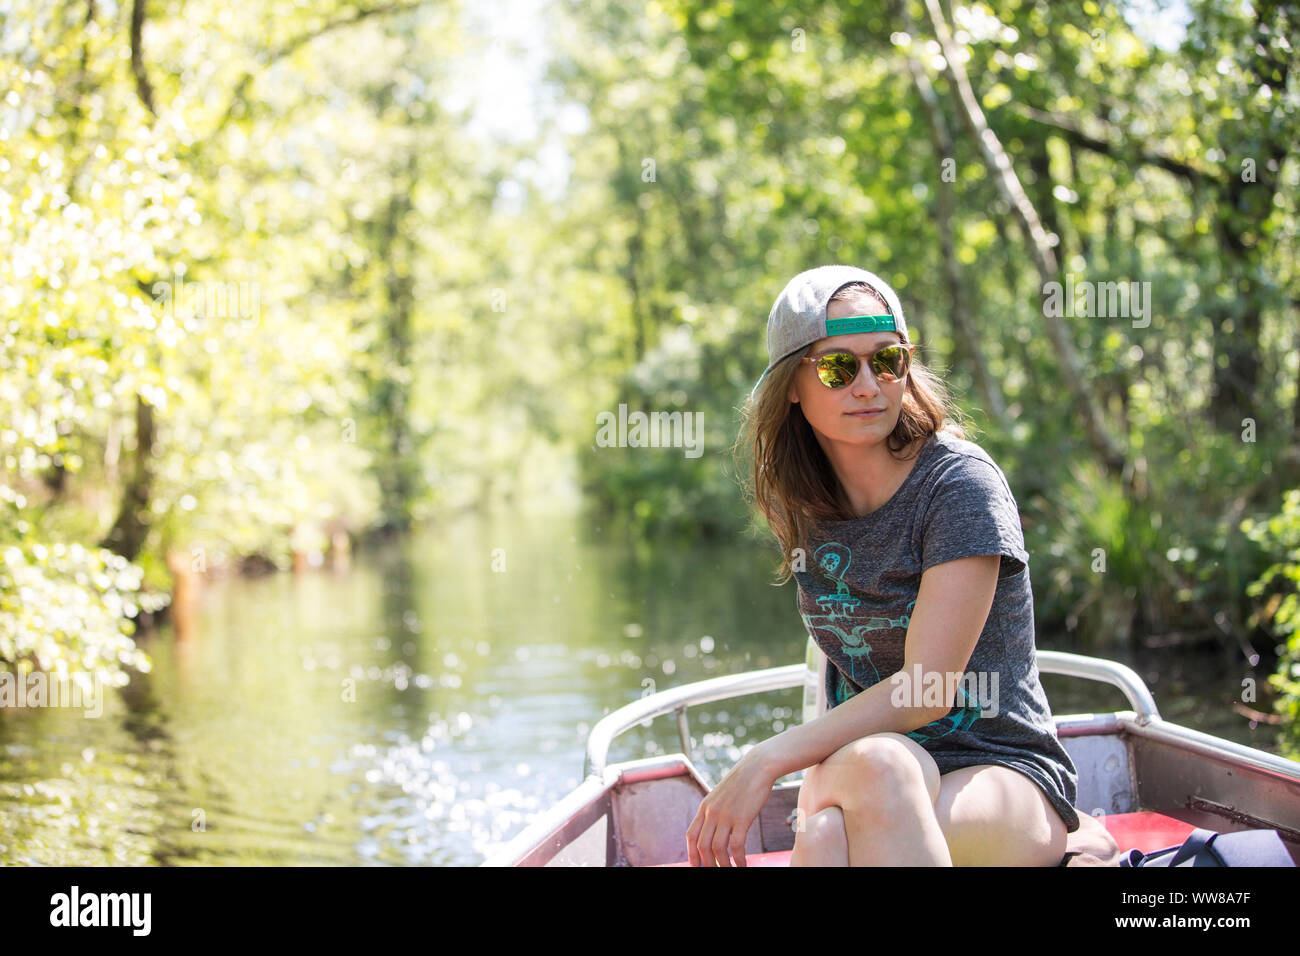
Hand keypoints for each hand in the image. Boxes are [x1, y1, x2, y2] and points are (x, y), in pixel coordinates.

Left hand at [685, 747, 775, 866]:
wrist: (758, 767)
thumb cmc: (743, 783)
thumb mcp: (722, 796)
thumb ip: (715, 811)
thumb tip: (715, 830)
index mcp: (704, 807)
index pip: (691, 835)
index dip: (691, 854)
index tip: (696, 865)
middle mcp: (711, 812)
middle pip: (702, 846)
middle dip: (707, 864)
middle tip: (714, 871)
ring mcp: (725, 815)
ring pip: (718, 849)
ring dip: (723, 865)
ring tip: (730, 871)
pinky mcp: (741, 818)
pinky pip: (736, 846)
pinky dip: (739, 860)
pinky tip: (743, 865)